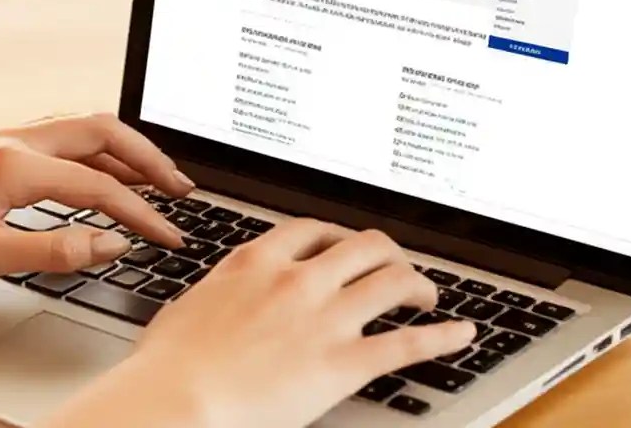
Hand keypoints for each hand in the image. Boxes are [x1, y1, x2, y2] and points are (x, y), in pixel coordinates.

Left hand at [0, 113, 192, 286]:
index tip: (169, 235)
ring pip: (80, 129)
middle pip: (102, 133)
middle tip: (181, 188)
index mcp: (16, 165)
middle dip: (149, 159)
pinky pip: (57, 136)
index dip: (142, 212)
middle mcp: (12, 142)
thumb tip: (109, 242)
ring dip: (122, 149)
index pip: (101, 184)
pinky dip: (92, 150)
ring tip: (151, 177)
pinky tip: (94, 168)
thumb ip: (54, 247)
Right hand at [44, 220, 475, 427]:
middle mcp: (298, 279)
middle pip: (364, 245)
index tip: (348, 245)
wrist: (175, 401)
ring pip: (393, 281)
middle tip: (395, 266)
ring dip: (419, 285)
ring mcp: (325, 318)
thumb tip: (221, 299)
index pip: (312, 230)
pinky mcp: (344, 362)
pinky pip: (408, 342)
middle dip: (388, 253)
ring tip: (428, 296)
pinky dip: (444, 336)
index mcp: (257, 261)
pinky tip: (463, 334)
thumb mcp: (188, 310)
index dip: (339, 235)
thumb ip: (219, 295)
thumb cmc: (167, 367)